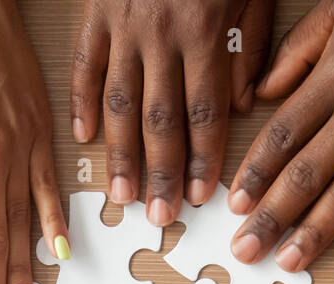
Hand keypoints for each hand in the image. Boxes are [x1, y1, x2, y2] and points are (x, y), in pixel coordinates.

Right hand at [71, 0, 275, 222]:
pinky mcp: (94, 10)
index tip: (200, 195)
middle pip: (160, 119)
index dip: (202, 159)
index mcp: (204, 29)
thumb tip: (243, 107)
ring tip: (122, 194)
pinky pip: (84, 64)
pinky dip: (81, 102)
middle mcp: (160, 33)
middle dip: (161, 173)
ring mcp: (122, 24)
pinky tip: (85, 137)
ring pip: (119, 102)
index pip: (204, 112)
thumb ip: (252, 44)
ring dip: (121, 155)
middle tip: (160, 213)